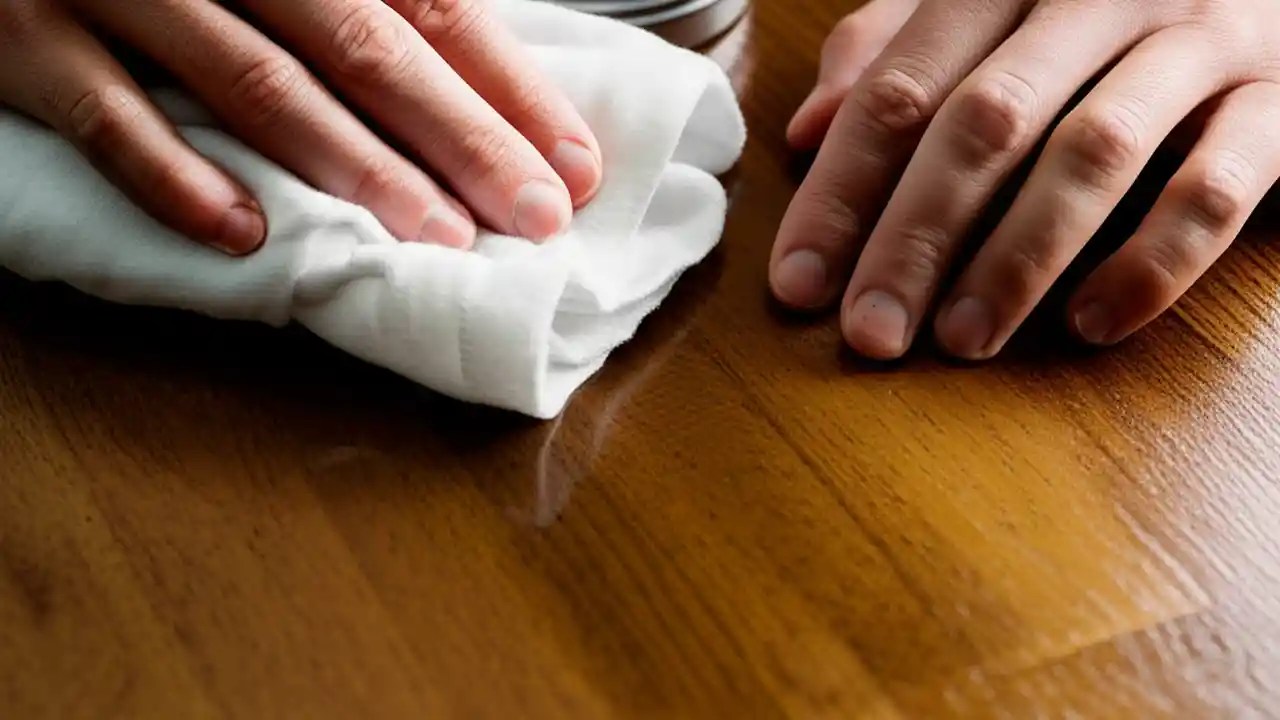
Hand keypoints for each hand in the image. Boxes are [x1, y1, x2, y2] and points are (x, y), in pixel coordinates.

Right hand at [0, 0, 601, 254]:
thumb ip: (363, 10)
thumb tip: (483, 92)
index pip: (428, 3)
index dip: (507, 86)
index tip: (573, 165)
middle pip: (364, 45)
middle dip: (461, 137)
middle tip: (532, 216)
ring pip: (258, 80)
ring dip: (355, 166)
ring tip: (434, 237)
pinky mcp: (27, 41)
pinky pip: (106, 113)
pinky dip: (176, 176)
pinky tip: (246, 236)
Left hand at [770, 0, 1279, 358]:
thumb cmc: (1104, 2)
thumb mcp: (989, 5)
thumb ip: (897, 51)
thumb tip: (805, 130)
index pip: (899, 87)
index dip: (840, 192)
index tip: (800, 284)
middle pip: (984, 122)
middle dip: (913, 238)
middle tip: (871, 332)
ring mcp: (1200, 37)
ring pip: (1094, 151)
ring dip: (1017, 258)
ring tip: (961, 339)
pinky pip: (1215, 188)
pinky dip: (1150, 262)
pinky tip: (1091, 323)